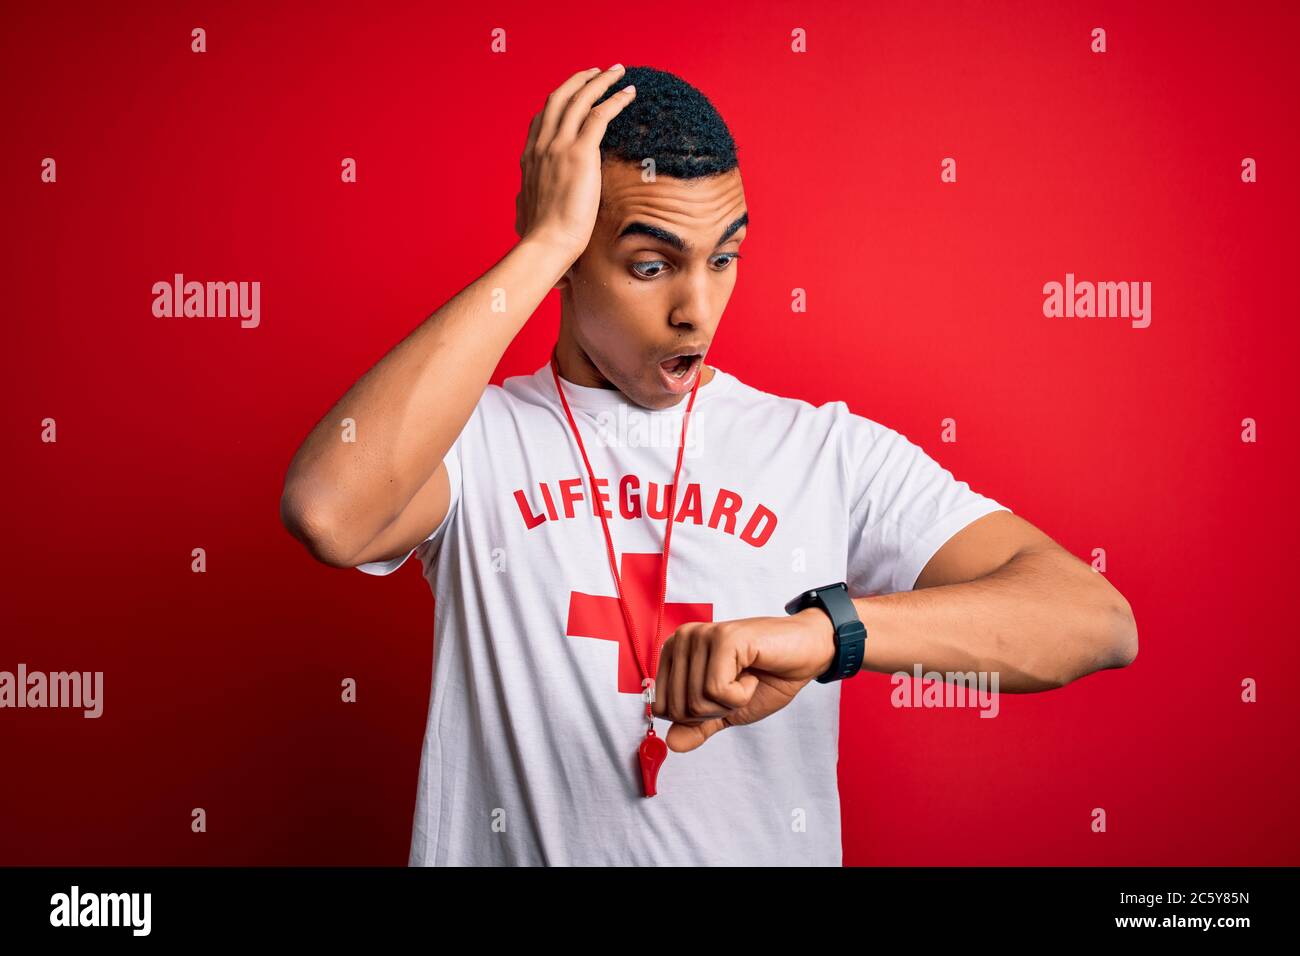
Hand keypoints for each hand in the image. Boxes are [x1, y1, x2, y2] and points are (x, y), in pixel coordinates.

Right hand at [515, 65, 636, 259]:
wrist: (546, 244)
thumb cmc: (540, 238)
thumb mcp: (525, 213)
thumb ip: (527, 202)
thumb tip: (523, 208)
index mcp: (529, 158)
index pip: (541, 119)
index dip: (558, 102)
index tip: (573, 94)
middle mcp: (542, 146)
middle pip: (559, 98)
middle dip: (579, 80)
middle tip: (596, 72)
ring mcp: (559, 146)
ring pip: (580, 99)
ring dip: (600, 81)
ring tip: (617, 72)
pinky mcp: (580, 153)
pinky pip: (600, 114)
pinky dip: (615, 99)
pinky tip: (628, 93)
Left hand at [650, 609, 836, 753]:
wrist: (806, 654)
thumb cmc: (767, 676)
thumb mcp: (726, 710)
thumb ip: (698, 726)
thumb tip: (671, 744)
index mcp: (674, 653)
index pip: (661, 708)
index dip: (696, 717)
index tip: (722, 695)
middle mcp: (682, 639)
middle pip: (678, 707)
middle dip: (714, 710)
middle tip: (738, 687)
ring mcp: (702, 636)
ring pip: (696, 700)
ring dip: (730, 702)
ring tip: (747, 679)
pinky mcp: (723, 638)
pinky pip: (717, 690)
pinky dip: (741, 694)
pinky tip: (752, 674)